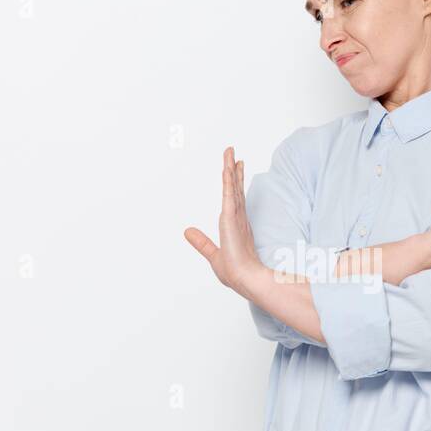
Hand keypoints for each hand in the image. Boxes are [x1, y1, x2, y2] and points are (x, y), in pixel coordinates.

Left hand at [184, 146, 261, 295]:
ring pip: (233, 187)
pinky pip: (229, 194)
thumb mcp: (211, 254)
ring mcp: (235, 216)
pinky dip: (229, 181)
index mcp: (235, 224)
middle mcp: (237, 217)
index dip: (235, 182)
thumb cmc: (234, 270)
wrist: (244, 277)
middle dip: (234, 170)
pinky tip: (227, 169)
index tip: (235, 169)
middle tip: (234, 154)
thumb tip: (187, 232)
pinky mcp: (232, 217)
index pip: (234, 198)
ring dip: (231, 169)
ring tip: (230, 153)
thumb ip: (201, 242)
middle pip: (235, 188)